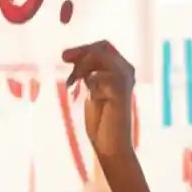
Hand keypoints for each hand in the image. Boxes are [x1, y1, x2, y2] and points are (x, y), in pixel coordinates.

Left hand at [63, 41, 135, 158]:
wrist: (112, 145)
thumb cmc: (102, 120)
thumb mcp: (91, 89)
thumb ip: (85, 71)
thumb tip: (67, 54)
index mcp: (122, 69)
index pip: (103, 46)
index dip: (83, 48)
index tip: (65, 58)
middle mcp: (127, 70)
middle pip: (101, 47)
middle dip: (80, 53)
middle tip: (64, 62)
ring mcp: (125, 78)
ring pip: (98, 56)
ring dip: (80, 67)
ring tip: (73, 83)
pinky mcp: (119, 89)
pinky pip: (97, 74)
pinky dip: (86, 81)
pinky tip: (86, 95)